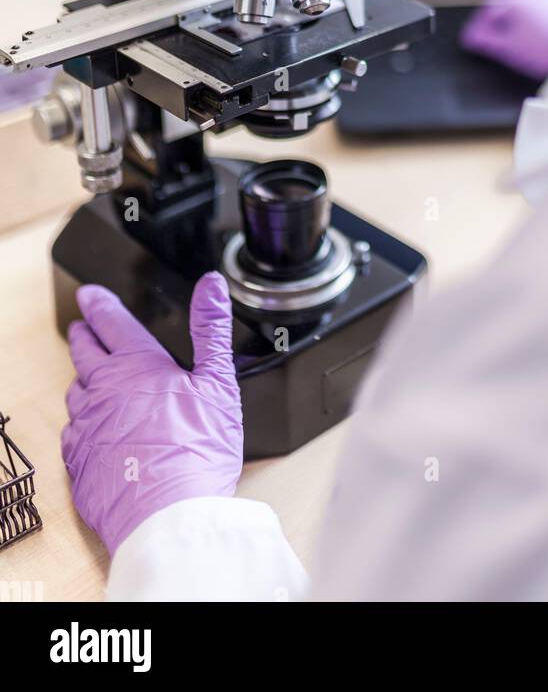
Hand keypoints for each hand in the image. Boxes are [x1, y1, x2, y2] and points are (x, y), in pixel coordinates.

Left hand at [62, 272, 242, 554]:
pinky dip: (80, 423)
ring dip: (82, 379)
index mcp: (137, 367)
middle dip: (83, 336)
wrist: (168, 517)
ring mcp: (87, 428)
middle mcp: (103, 391)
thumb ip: (212, 329)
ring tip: (89, 377)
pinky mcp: (79, 462)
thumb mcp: (219, 383)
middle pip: (85, 354)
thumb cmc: (197, 451)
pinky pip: (73, 433)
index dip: (100, 305)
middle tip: (81, 327)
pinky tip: (90, 428)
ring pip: (77, 393)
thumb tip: (211, 285)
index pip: (112, 323)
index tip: (90, 295)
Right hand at [459, 0, 547, 80]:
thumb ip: (486, 42)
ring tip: (513, 42)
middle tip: (490, 40)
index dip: (478, 28)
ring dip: (516, 23)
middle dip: (497, 23)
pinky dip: (536, 23)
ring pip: (528, 8)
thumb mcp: (509, 50)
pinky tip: (537, 39)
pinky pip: (546, 12)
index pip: (488, 10)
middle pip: (508, 6)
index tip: (473, 40)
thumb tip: (471, 39)